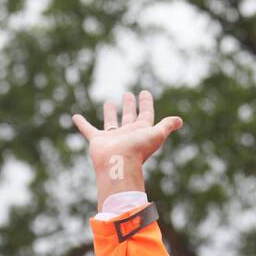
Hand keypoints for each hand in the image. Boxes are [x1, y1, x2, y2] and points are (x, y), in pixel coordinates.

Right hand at [72, 90, 182, 205]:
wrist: (118, 164)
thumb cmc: (138, 149)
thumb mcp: (156, 135)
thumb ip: (166, 126)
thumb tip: (179, 120)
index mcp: (142, 131)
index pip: (146, 114)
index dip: (146, 103)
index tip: (144, 92)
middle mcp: (128, 134)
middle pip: (129, 117)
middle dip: (129, 106)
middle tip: (128, 94)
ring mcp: (112, 137)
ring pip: (111, 122)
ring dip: (110, 112)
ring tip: (109, 102)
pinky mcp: (97, 140)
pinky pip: (88, 129)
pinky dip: (82, 123)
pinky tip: (75, 116)